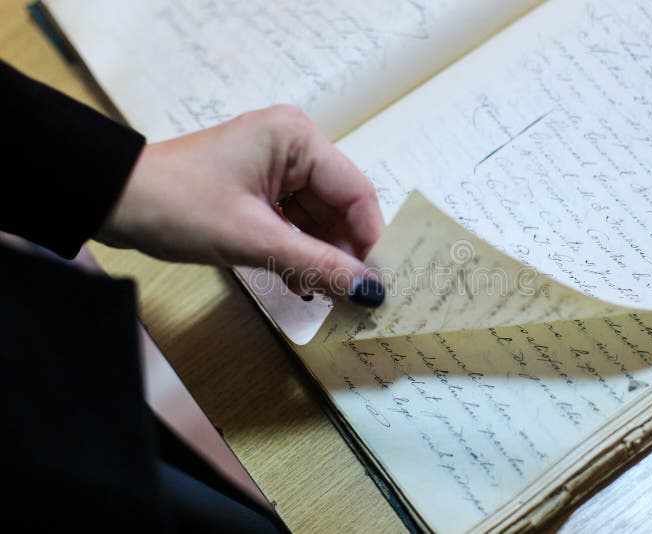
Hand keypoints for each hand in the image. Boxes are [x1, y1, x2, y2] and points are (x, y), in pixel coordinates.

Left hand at [97, 104, 385, 302]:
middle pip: (340, 206)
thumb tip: (370, 292)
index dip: (371, 239)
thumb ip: (319, 265)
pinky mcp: (260, 188)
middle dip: (346, 253)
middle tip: (357, 299)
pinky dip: (299, 252)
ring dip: (322, 258)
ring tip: (329, 297)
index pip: (356, 191)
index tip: (380, 283)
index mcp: (296, 138)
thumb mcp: (254, 239)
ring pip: (319, 219)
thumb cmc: (176, 205)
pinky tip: (301, 282)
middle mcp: (292, 145)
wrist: (113, 202)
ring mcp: (275, 166)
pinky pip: (295, 222)